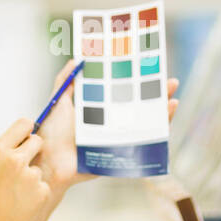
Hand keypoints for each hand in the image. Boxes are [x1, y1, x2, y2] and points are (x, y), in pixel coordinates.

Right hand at [0, 118, 51, 220]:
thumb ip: (4, 157)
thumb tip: (20, 146)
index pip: (23, 124)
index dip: (27, 129)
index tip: (28, 133)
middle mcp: (15, 159)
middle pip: (37, 141)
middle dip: (33, 151)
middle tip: (23, 166)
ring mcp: (30, 175)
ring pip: (39, 168)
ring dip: (32, 178)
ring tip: (15, 195)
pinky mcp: (42, 190)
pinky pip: (43, 186)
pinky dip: (36, 194)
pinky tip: (22, 205)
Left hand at [33, 58, 179, 194]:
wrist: (48, 161)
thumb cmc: (50, 134)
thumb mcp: (58, 102)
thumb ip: (64, 81)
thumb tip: (76, 59)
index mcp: (98, 110)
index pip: (121, 91)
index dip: (135, 80)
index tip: (146, 66)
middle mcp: (111, 123)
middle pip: (139, 105)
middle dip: (155, 92)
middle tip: (167, 78)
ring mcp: (118, 137)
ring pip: (146, 122)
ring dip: (162, 107)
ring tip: (172, 93)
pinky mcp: (122, 152)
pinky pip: (144, 142)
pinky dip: (159, 129)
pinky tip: (166, 113)